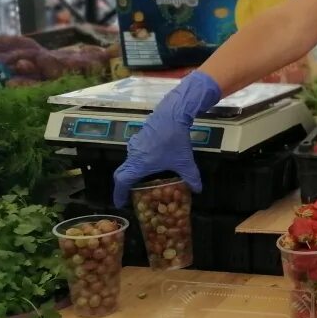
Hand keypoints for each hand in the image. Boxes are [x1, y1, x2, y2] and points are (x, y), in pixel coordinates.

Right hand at [111, 71, 221, 206]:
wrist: (172, 114)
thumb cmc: (175, 140)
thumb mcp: (185, 161)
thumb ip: (191, 177)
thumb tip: (198, 190)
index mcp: (139, 164)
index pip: (122, 182)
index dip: (119, 194)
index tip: (121, 203)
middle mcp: (133, 155)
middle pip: (122, 174)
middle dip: (123, 186)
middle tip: (130, 195)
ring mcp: (134, 145)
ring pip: (128, 163)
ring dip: (132, 173)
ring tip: (141, 182)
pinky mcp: (138, 138)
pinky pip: (134, 155)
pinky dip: (137, 163)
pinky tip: (150, 164)